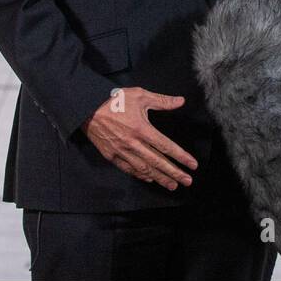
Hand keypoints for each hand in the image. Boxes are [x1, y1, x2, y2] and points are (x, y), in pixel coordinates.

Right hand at [82, 88, 197, 190]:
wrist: (87, 109)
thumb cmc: (115, 100)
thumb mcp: (139, 95)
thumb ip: (161, 101)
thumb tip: (181, 101)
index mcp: (141, 129)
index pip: (165, 146)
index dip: (180, 156)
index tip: (192, 164)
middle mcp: (133, 143)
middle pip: (157, 162)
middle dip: (174, 172)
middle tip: (187, 181)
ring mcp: (121, 151)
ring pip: (144, 169)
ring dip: (160, 178)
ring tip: (172, 185)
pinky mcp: (112, 156)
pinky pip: (129, 169)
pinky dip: (141, 175)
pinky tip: (150, 178)